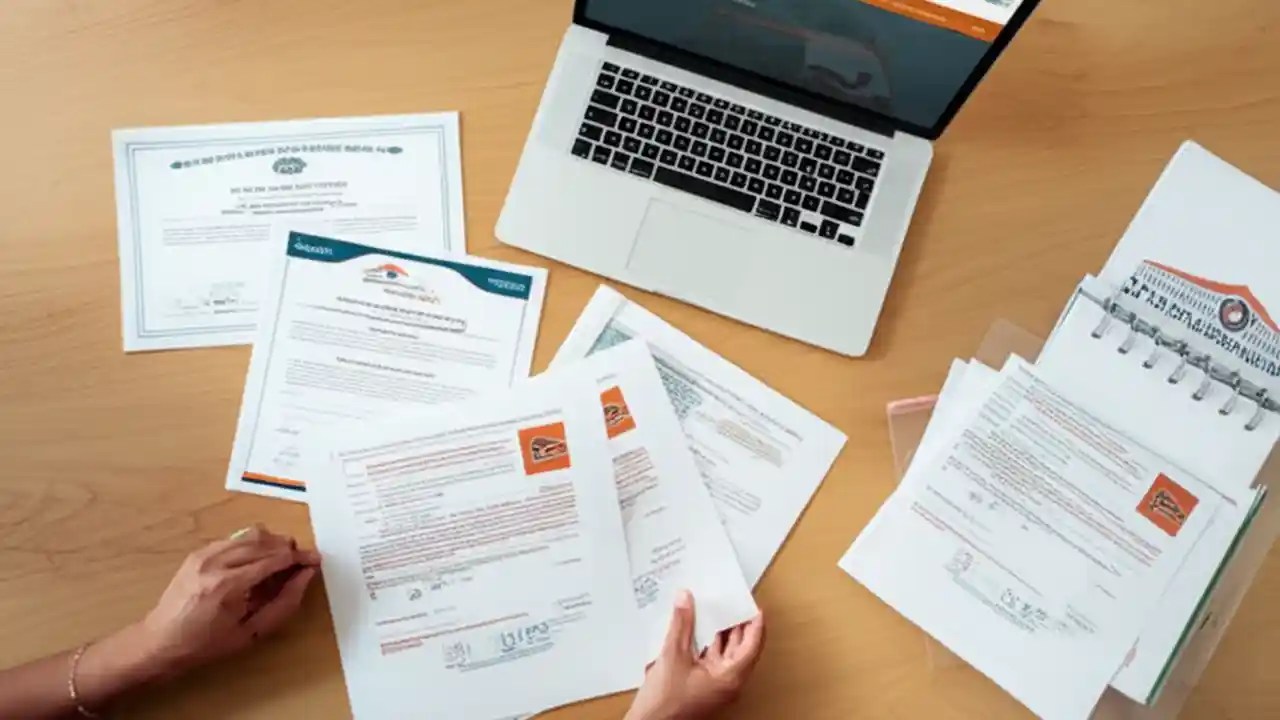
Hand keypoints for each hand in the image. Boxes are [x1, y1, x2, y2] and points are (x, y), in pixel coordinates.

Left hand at [135, 525, 320, 675]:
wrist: (161, 641)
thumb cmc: (208, 644)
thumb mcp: (251, 632)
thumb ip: (284, 603)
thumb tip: (306, 575)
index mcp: (228, 586)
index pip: (274, 559)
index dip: (299, 557)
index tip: (315, 560)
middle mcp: (216, 563)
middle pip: (265, 541)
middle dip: (288, 548)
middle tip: (301, 562)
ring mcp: (204, 554)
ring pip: (251, 534)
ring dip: (272, 543)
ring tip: (281, 560)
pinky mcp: (198, 552)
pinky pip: (235, 538)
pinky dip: (252, 544)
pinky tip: (256, 561)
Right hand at [624, 591, 765, 719]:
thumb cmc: (664, 703)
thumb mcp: (673, 655)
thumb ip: (681, 624)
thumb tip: (686, 598)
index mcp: (730, 677)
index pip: (752, 645)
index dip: (754, 623)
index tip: (752, 605)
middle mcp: (728, 682)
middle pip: (740, 647)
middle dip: (736, 623)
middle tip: (730, 600)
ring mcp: (716, 685)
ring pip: (725, 652)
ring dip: (720, 632)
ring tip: (713, 607)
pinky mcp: (703, 685)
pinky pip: (712, 658)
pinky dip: (708, 642)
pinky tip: (696, 627)